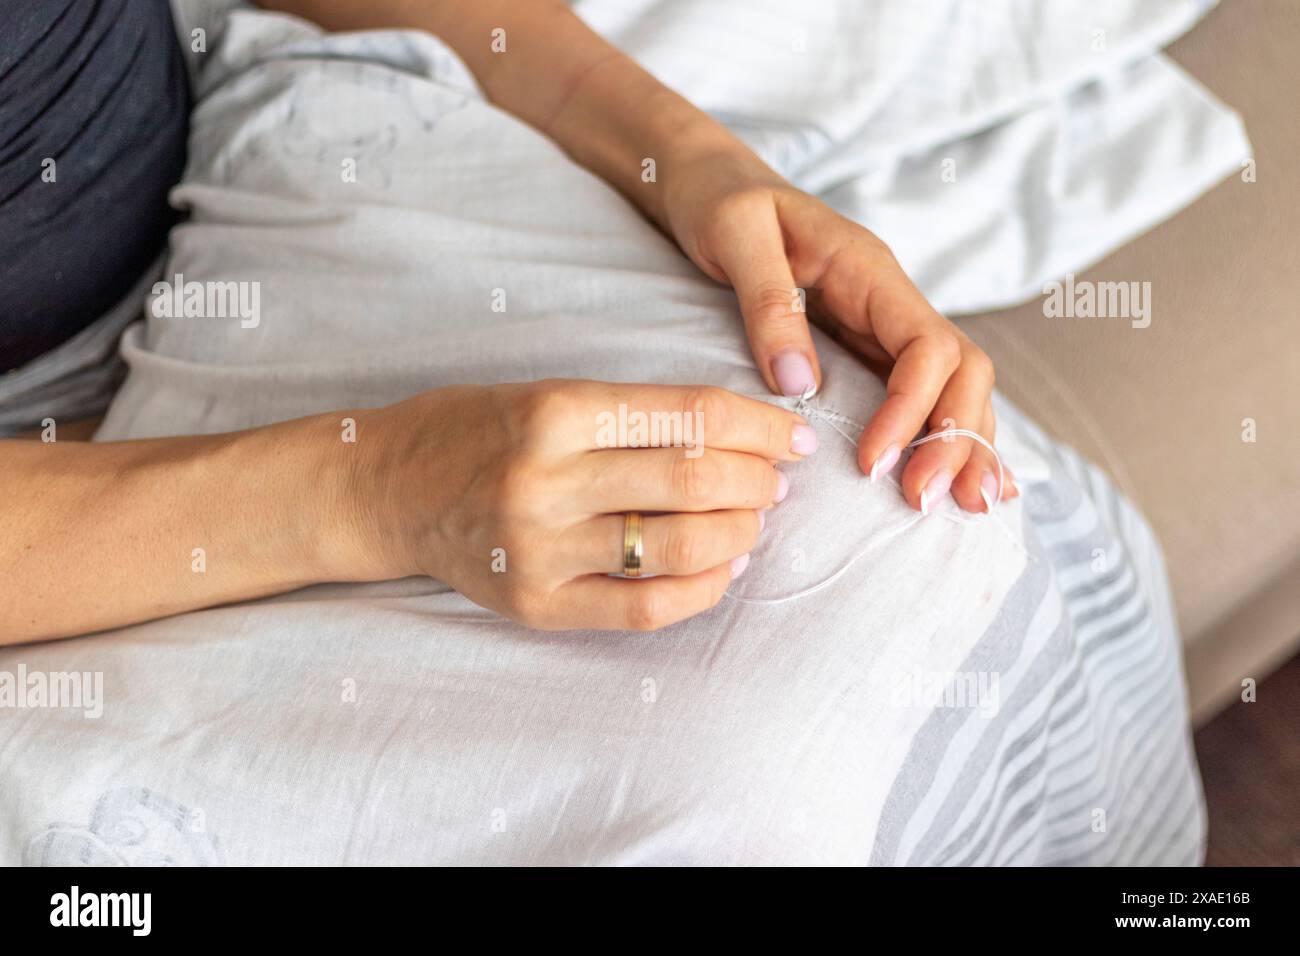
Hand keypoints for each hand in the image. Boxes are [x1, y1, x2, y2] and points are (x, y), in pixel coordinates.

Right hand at [357, 380, 812, 630]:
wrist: (387, 489)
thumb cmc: (476, 430)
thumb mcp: (549, 394)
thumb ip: (636, 415)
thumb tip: (740, 439)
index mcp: (554, 412)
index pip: (689, 416)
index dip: (758, 425)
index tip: (792, 434)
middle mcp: (546, 482)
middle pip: (693, 483)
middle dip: (757, 482)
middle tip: (775, 481)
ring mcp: (539, 551)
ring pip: (679, 548)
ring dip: (740, 534)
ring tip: (752, 521)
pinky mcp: (536, 605)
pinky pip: (645, 608)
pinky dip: (702, 589)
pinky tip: (722, 569)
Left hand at [661, 148, 1017, 513]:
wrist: (710, 184)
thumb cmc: (719, 203)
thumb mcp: (734, 236)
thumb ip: (768, 303)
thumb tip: (800, 385)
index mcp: (870, 271)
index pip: (927, 345)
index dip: (913, 408)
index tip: (872, 461)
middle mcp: (891, 301)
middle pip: (963, 372)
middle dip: (955, 439)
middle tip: (922, 503)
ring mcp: (885, 326)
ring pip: (956, 387)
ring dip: (964, 445)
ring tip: (964, 509)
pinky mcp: (868, 348)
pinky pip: (925, 393)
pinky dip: (948, 435)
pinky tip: (965, 478)